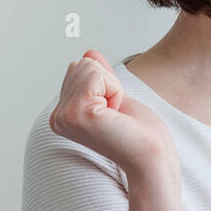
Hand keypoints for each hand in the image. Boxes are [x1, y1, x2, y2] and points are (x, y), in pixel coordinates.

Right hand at [49, 49, 177, 181]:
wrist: (153, 157)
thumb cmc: (141, 134)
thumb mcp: (116, 96)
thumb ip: (98, 77)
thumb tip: (88, 53)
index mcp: (62, 115)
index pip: (79, 69)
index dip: (106, 85)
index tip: (113, 113)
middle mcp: (57, 118)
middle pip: (82, 65)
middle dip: (109, 84)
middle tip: (117, 115)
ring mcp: (64, 117)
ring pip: (88, 67)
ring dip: (113, 88)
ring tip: (116, 116)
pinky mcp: (76, 114)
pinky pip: (96, 75)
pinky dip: (114, 90)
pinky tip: (116, 115)